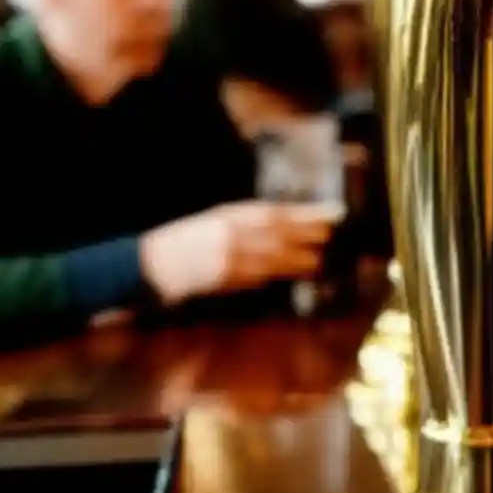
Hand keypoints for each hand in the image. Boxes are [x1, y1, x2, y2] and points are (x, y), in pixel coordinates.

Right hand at [140, 200, 340, 304]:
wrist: (158, 263)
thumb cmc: (191, 238)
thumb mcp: (222, 220)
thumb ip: (254, 223)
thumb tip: (292, 225)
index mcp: (232, 215)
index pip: (279, 213)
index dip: (309, 214)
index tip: (333, 213)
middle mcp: (234, 234)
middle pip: (282, 234)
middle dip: (309, 235)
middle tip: (329, 235)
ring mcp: (231, 257)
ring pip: (276, 258)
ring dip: (300, 259)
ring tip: (317, 261)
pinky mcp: (229, 279)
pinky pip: (260, 277)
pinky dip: (275, 274)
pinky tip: (289, 273)